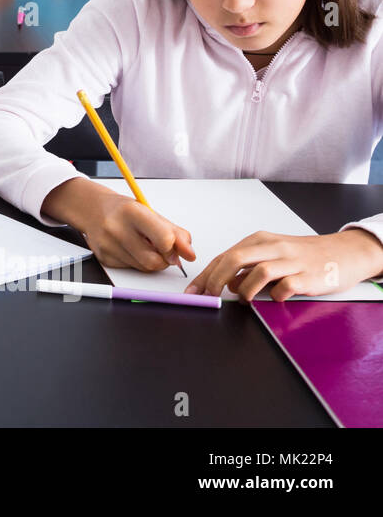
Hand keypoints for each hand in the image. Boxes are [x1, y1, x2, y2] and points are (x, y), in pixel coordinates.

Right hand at [43, 178, 195, 271]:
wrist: (92, 210)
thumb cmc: (124, 210)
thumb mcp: (151, 213)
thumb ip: (175, 233)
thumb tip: (189, 254)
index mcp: (131, 212)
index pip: (163, 239)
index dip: (173, 248)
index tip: (174, 248)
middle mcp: (116, 228)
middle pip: (153, 260)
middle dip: (164, 260)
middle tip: (162, 250)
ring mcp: (107, 245)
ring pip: (144, 268)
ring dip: (151, 261)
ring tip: (144, 245)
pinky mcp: (103, 257)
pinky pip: (132, 269)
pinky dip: (137, 262)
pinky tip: (130, 249)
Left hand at [186, 230, 382, 301]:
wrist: (344, 252)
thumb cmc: (304, 255)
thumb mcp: (271, 254)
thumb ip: (248, 267)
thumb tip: (226, 284)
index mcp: (260, 240)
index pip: (225, 256)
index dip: (206, 275)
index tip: (194, 291)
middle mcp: (274, 247)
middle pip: (235, 259)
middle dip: (216, 280)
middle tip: (209, 296)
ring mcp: (292, 261)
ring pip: (259, 271)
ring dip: (245, 289)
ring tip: (245, 299)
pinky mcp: (309, 276)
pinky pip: (286, 286)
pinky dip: (275, 295)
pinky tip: (275, 298)